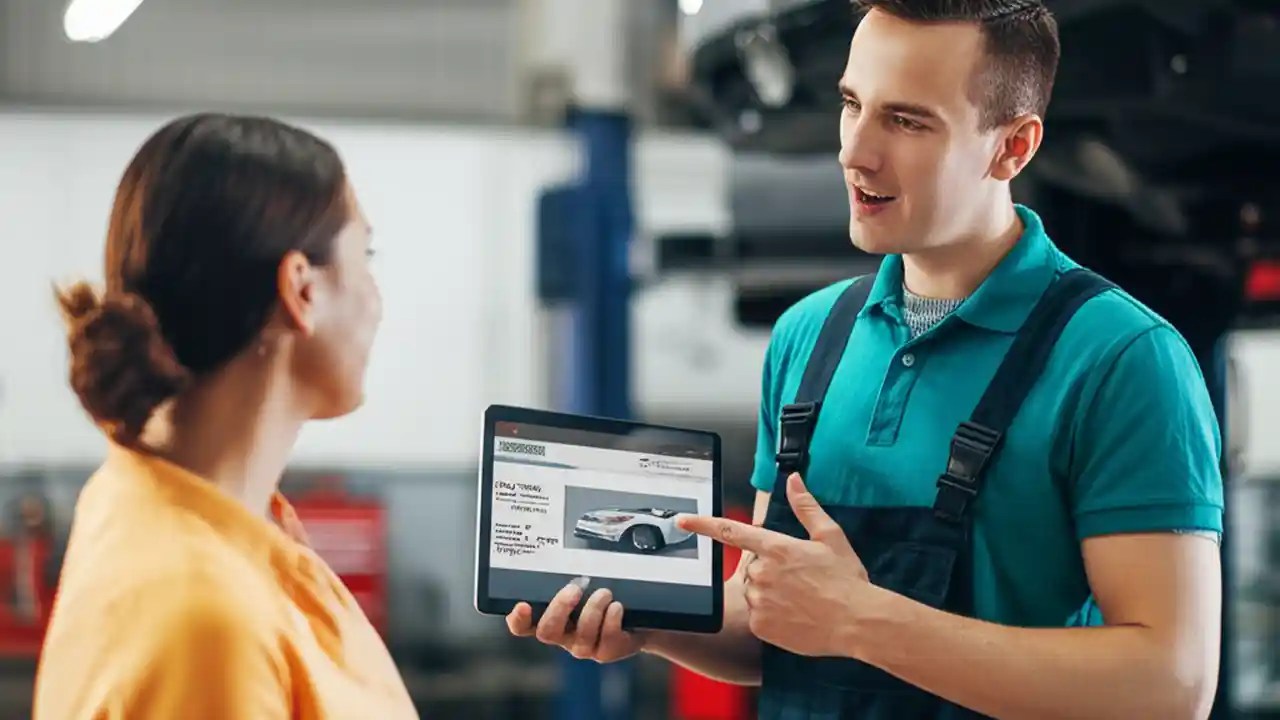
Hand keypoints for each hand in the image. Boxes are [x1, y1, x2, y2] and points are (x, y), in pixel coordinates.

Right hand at [506, 579, 648, 662]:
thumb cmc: (600, 592)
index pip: (522, 626)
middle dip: (560, 608)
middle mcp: (562, 635)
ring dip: (593, 609)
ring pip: (581, 635)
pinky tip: (617, 606)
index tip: (523, 605)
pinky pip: (606, 640)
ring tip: (605, 592)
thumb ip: (568, 570)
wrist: (636, 617)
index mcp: (549, 618)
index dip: (518, 620)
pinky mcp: (606, 651)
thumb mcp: (583, 581)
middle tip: (575, 588)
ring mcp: (583, 646)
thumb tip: (561, 538)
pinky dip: (611, 620)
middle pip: (547, 632)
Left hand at [678, 473, 871, 657]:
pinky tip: (796, 617)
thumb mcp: (830, 536)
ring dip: (771, 594)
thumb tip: (793, 480)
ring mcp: (759, 599)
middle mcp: (762, 572)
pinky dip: (773, 617)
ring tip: (802, 600)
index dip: (703, 524)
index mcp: (776, 546)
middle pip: (752, 567)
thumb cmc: (846, 579)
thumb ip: (806, 507)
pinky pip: (759, 617)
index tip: (682, 520)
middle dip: (770, 571)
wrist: (857, 621)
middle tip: (801, 581)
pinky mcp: (761, 625)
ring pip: (755, 592)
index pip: (731, 531)